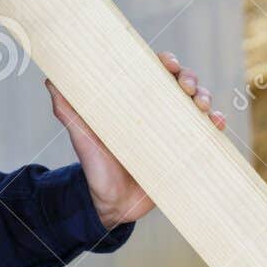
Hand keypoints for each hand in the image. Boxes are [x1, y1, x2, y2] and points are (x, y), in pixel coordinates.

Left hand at [44, 50, 226, 227]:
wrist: (109, 204)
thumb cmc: (96, 166)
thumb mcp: (81, 137)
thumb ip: (68, 111)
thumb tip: (51, 80)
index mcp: (134, 101)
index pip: (154, 73)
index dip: (165, 62)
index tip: (167, 62)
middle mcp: (157, 111)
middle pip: (180, 84)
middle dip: (190, 78)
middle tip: (186, 86)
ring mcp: (174, 130)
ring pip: (197, 104)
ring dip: (205, 97)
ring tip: (200, 104)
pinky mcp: (186, 151)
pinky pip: (206, 133)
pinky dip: (215, 124)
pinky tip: (215, 123)